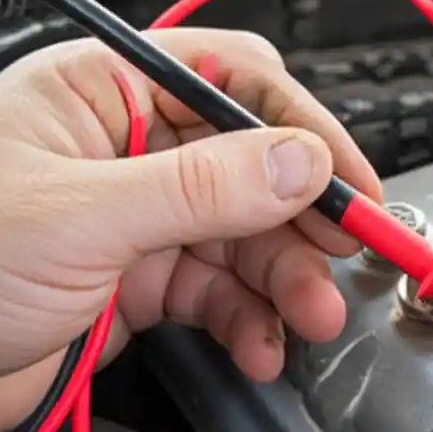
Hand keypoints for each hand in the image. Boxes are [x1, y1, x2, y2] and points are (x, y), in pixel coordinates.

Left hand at [0, 29, 381, 431]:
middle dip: (304, 223)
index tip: (353, 187)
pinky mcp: (140, 281)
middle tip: (347, 262)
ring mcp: (137, 218)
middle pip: (257, 170)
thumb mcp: (79, 216)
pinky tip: (258, 347)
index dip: (305, 131)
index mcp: (104, 93)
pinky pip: (221, 293)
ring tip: (307, 320)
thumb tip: (301, 161)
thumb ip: (202, 188)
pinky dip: (250, 323)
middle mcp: (130, 150)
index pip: (236, 84)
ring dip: (287, 282)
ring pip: (248, 239)